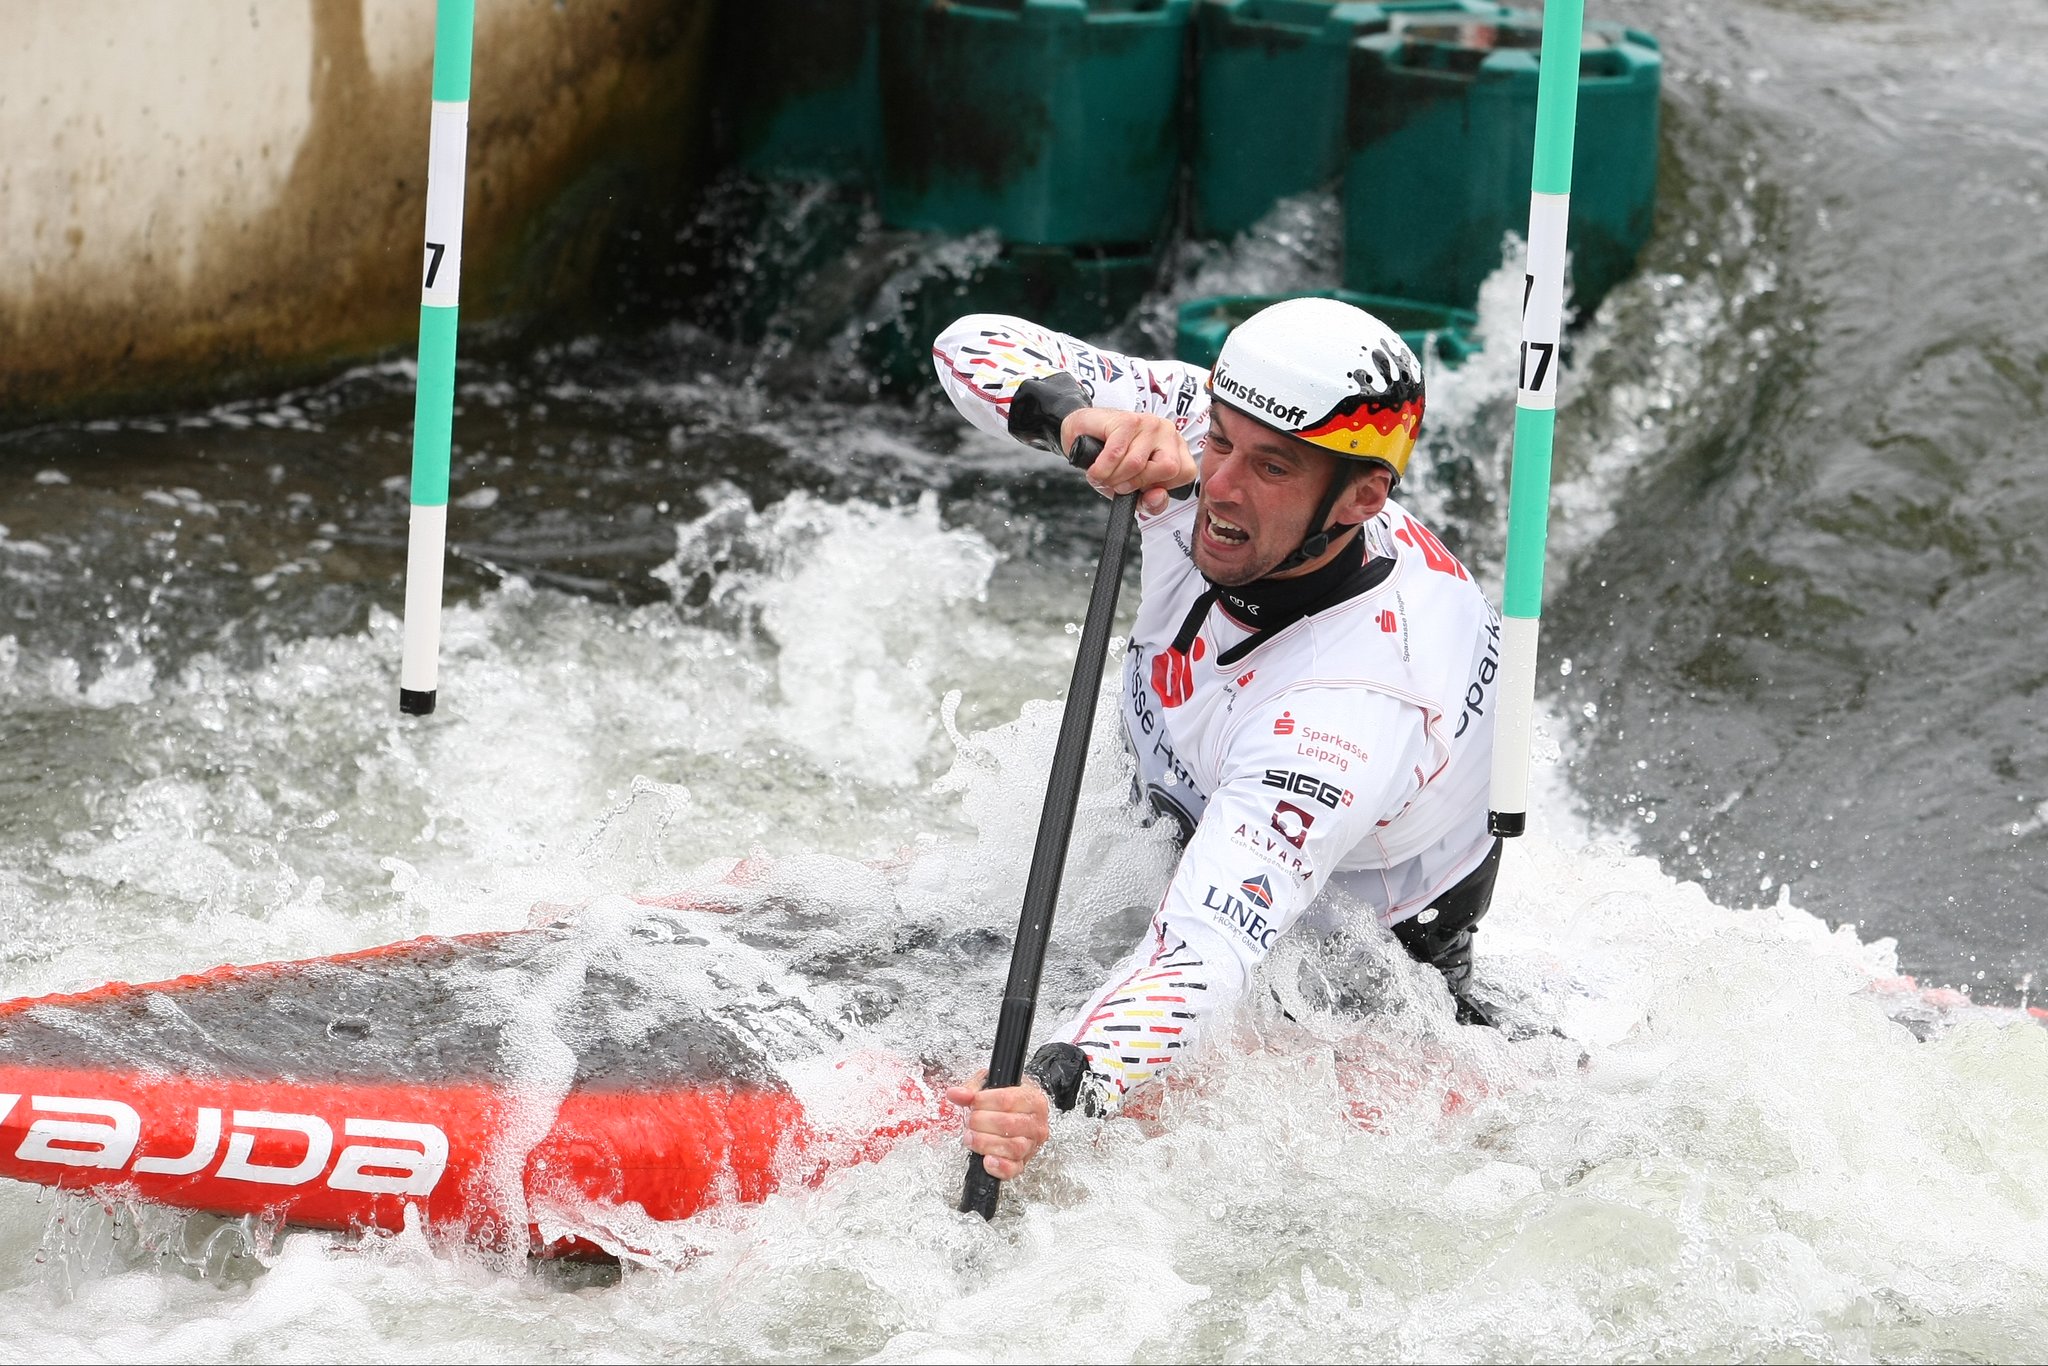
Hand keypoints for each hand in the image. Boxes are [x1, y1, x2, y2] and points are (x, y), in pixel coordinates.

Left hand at [945, 1069, 1050, 1181]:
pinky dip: (999, 1166)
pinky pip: (1013, 1169)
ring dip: (985, 1143)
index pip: (1007, 1100)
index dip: (984, 1102)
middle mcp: (1036, 1123)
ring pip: (1013, 1147)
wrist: (1015, 1117)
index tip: (973, 1102)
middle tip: (970, 1120)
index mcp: (1032, 1099)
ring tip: (971, 1137)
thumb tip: (956, 1094)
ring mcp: (1031, 1145)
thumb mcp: (989, 1087)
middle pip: (1009, 1124)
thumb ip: (972, 1090)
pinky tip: (986, 1160)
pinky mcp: (1022, 1163)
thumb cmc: (1005, 1100)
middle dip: (982, 1122)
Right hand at [1061, 409, 1196, 515]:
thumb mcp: (1134, 491)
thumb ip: (1151, 502)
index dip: (1161, 487)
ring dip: (1113, 478)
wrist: (1080, 435)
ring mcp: (1148, 423)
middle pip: (1168, 468)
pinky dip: (1102, 469)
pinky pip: (1116, 454)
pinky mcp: (1126, 420)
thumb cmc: (1110, 462)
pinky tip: (1096, 469)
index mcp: (1176, 447)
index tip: (1142, 486)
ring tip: (1105, 475)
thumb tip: (1156, 498)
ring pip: (1137, 463)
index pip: (1186, 473)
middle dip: (1137, 483)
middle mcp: (1167, 431)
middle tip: (1120, 483)